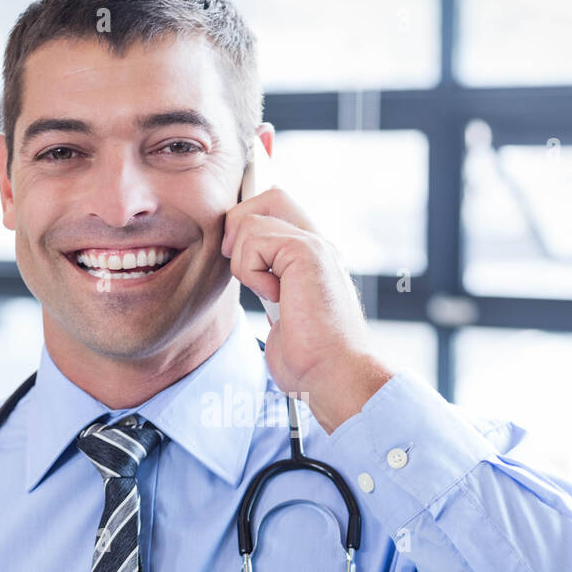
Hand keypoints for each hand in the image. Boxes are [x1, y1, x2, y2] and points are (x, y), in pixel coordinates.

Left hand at [221, 187, 394, 433]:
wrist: (333, 375)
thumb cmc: (310, 361)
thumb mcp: (281, 317)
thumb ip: (268, 284)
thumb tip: (241, 269)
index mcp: (312, 258)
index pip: (278, 209)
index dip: (248, 223)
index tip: (238, 260)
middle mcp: (318, 245)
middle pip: (270, 196)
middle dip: (238, 224)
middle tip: (238, 265)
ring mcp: (315, 244)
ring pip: (251, 220)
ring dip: (243, 262)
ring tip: (266, 293)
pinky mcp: (307, 251)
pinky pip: (254, 240)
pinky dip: (250, 272)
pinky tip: (274, 297)